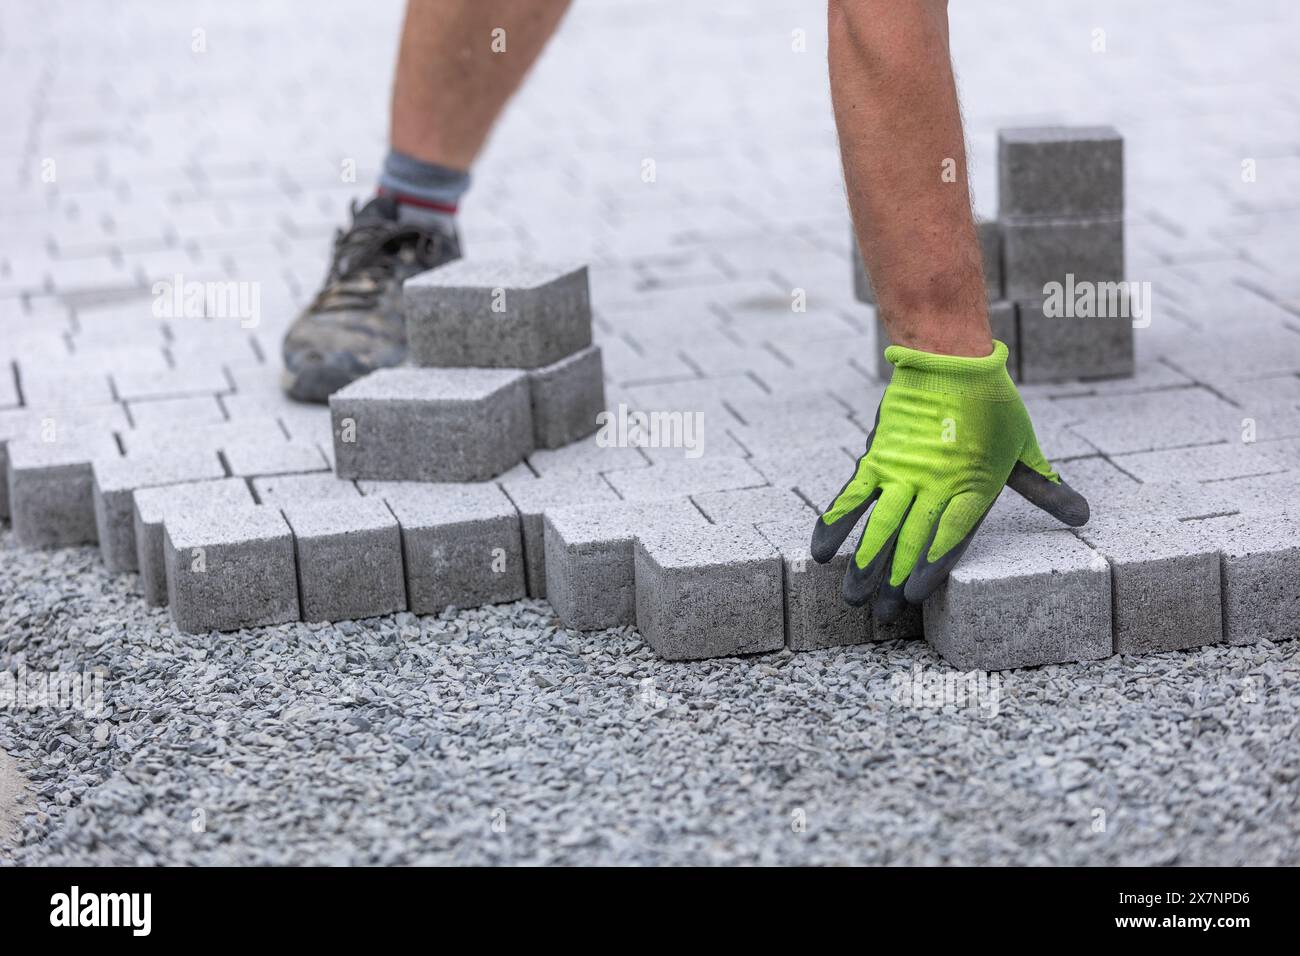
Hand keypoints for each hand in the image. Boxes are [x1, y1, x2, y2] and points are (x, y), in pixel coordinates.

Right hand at [810, 340, 1088, 619]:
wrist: (949, 356)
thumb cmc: (992, 403)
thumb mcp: (1023, 447)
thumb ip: (1045, 488)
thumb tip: (1081, 517)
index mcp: (974, 486)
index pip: (950, 536)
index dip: (932, 567)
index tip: (915, 595)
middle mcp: (935, 483)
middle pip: (911, 541)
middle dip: (895, 580)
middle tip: (883, 615)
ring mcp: (903, 472)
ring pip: (879, 526)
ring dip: (864, 564)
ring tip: (853, 597)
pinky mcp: (877, 457)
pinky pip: (851, 496)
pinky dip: (834, 524)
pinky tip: (821, 552)